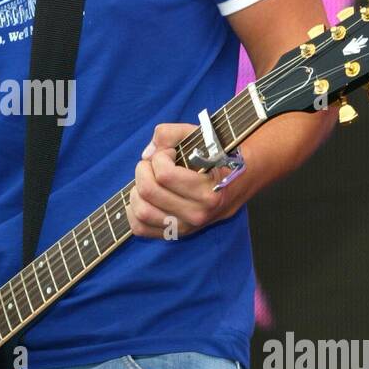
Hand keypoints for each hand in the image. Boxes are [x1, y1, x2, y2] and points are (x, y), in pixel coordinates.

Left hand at [126, 122, 233, 239]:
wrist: (236, 185)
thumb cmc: (216, 158)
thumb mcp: (200, 137)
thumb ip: (171, 134)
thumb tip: (147, 154)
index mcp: (209, 192)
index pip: (165, 175)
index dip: (160, 157)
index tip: (170, 153)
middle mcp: (198, 214)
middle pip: (149, 191)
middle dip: (143, 170)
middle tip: (153, 164)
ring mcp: (185, 227)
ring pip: (142, 211)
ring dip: (136, 191)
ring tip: (147, 180)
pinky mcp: (174, 234)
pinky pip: (141, 228)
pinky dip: (133, 212)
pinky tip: (141, 197)